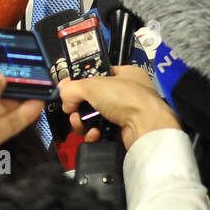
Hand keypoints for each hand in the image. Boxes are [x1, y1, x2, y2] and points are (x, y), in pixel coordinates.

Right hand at [59, 66, 178, 149]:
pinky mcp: (121, 133)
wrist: (146, 129)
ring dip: (83, 122)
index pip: (97, 75)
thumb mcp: (93, 85)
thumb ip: (73, 87)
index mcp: (125, 75)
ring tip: (83, 123)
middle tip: (74, 109)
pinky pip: (99, 133)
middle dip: (79, 107)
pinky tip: (95, 133)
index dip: (81, 83)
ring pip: (93, 118)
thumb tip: (64, 94)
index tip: (69, 90)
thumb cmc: (131, 99)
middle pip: (92, 99)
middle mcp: (126, 94)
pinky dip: (93, 134)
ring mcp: (125, 115)